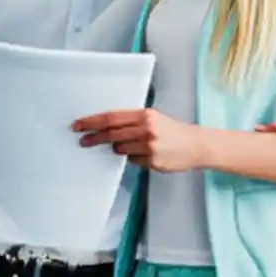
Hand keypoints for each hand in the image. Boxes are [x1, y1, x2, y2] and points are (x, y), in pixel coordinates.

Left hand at [72, 108, 203, 172]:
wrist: (196, 145)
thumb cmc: (172, 130)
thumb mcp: (152, 118)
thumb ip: (131, 121)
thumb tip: (105, 126)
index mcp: (144, 115)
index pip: (111, 117)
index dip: (92, 121)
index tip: (79, 124)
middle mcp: (146, 129)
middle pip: (111, 134)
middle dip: (94, 137)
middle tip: (83, 140)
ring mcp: (150, 147)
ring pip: (120, 149)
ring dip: (118, 148)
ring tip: (129, 145)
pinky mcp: (153, 161)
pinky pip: (132, 160)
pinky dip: (133, 157)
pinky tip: (145, 153)